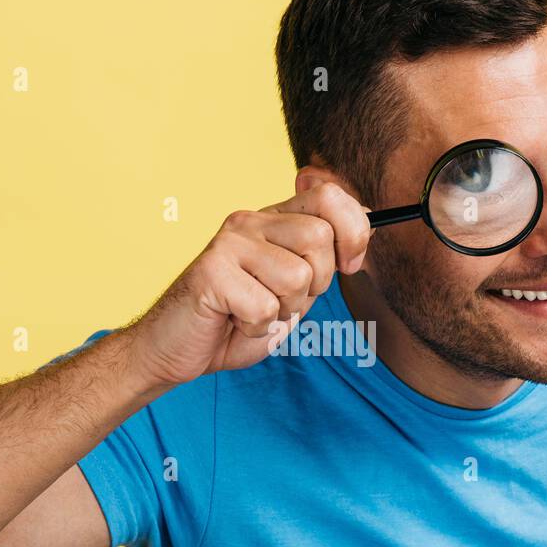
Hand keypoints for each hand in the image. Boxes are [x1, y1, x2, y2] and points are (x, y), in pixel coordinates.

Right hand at [126, 181, 371, 386]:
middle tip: (282, 300)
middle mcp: (249, 221)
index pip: (330, 197)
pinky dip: (256, 329)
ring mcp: (228, 244)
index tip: (350, 264)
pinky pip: (264, 307)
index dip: (354, 232)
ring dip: (283, 311)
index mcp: (272, 219)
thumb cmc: (236, 321)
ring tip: (254, 312)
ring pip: (296, 277)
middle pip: (319, 239)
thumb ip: (323, 255)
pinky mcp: (211, 272)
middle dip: (316, 284)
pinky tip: (234, 322)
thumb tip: (370, 218)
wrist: (177, 349)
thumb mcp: (293, 287)